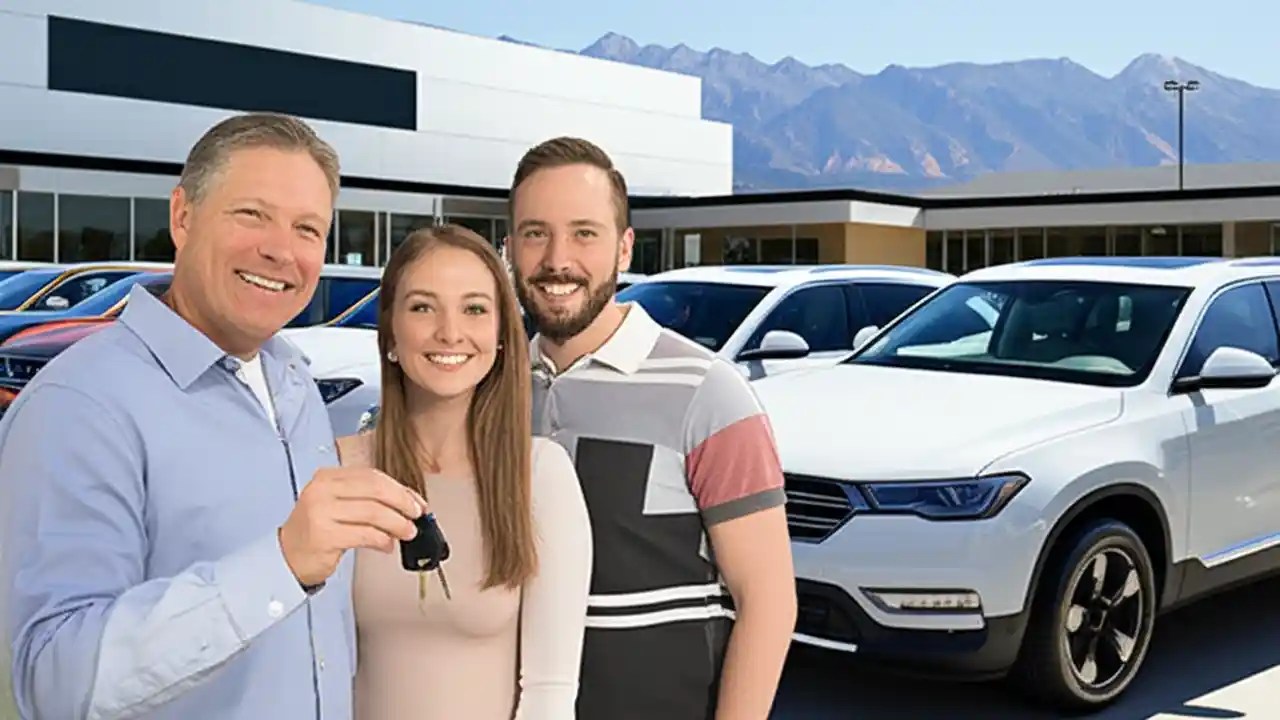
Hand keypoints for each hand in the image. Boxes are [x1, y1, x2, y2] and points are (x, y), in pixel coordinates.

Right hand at [279, 467, 427, 586]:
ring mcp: (320, 512)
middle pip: (376, 489)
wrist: (287, 557)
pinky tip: (387, 545)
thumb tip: (409, 502)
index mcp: (327, 477)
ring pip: (374, 512)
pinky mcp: (324, 536)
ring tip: (407, 532)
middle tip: (416, 516)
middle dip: (403, 503)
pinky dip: (383, 539)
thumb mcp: (338, 505)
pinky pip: (365, 534)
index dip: (400, 489)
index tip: (416, 502)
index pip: (372, 476)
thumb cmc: (317, 531)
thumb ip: (369, 500)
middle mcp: (322, 490)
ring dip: (397, 524)